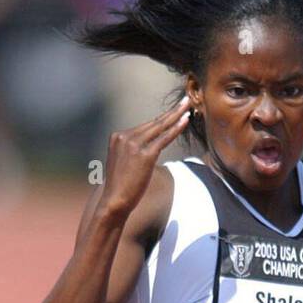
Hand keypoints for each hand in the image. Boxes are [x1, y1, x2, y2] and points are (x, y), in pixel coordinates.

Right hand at [99, 95, 190, 219]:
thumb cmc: (120, 189)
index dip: (162, 119)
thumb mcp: (123, 165)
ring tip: (188, 105)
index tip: (173, 111)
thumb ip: (133, 153)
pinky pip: (164, 138)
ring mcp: (134, 144)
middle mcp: (125, 137)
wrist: (114, 201)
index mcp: (118, 137)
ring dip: (176, 115)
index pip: (145, 126)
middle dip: (172, 111)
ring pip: (160, 126)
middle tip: (185, 101)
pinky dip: (176, 128)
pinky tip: (186, 120)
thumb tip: (147, 152)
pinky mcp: (144, 155)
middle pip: (153, 122)